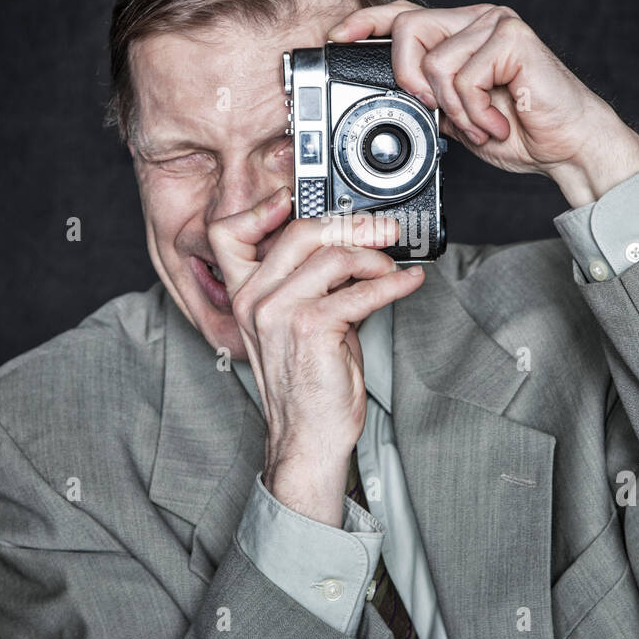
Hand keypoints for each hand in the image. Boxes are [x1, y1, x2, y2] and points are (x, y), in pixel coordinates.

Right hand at [208, 186, 425, 526]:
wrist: (307, 438)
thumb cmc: (308, 384)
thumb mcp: (299, 324)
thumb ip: (312, 283)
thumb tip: (353, 245)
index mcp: (245, 294)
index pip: (230, 234)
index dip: (264, 209)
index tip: (303, 200)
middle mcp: (254, 299)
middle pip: (299, 231)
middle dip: (350, 225)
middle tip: (383, 231)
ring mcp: (278, 313)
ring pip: (332, 255)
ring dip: (374, 258)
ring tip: (391, 270)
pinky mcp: (310, 328)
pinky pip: (360, 291)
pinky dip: (393, 283)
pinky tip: (407, 283)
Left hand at [328, 1, 638, 205]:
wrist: (570, 148)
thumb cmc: (521, 133)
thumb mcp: (456, 116)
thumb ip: (426, 96)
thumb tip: (388, 92)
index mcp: (462, 32)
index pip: (404, 13)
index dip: (366, 22)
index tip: (337, 39)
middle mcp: (477, 19)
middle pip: (408, 28)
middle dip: (409, 81)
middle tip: (437, 114)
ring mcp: (496, 23)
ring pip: (434, 62)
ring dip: (454, 110)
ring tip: (482, 125)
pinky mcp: (513, 38)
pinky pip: (462, 76)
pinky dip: (474, 111)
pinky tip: (497, 121)